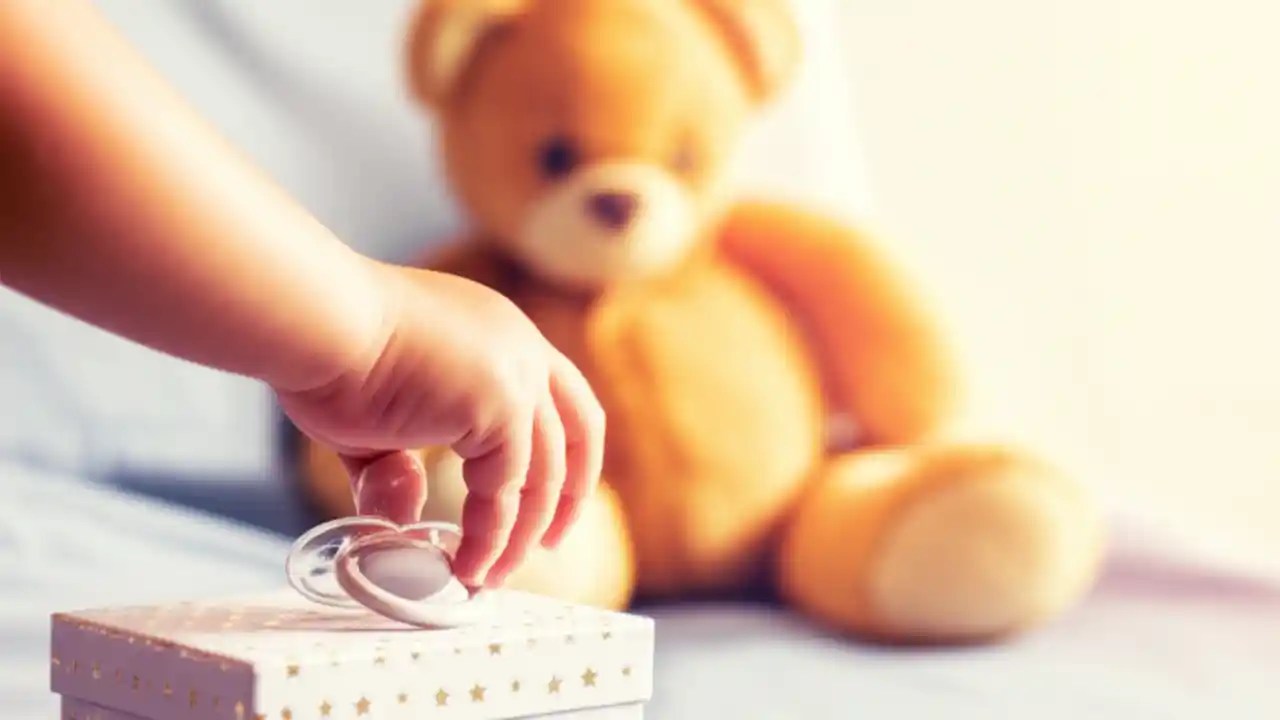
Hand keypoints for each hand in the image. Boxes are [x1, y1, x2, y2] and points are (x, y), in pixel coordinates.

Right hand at [277, 262, 604, 587]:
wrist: (315, 323)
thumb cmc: (330, 355)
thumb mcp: (377, 416)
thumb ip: (396, 462)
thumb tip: (403, 511)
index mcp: (500, 332)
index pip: (560, 395)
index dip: (565, 451)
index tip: (552, 498)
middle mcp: (521, 346)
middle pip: (580, 429)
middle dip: (570, 496)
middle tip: (546, 546)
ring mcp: (518, 375)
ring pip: (544, 473)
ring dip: (520, 534)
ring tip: (488, 576)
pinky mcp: (502, 408)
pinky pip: (506, 493)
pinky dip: (491, 538)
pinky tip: (468, 565)